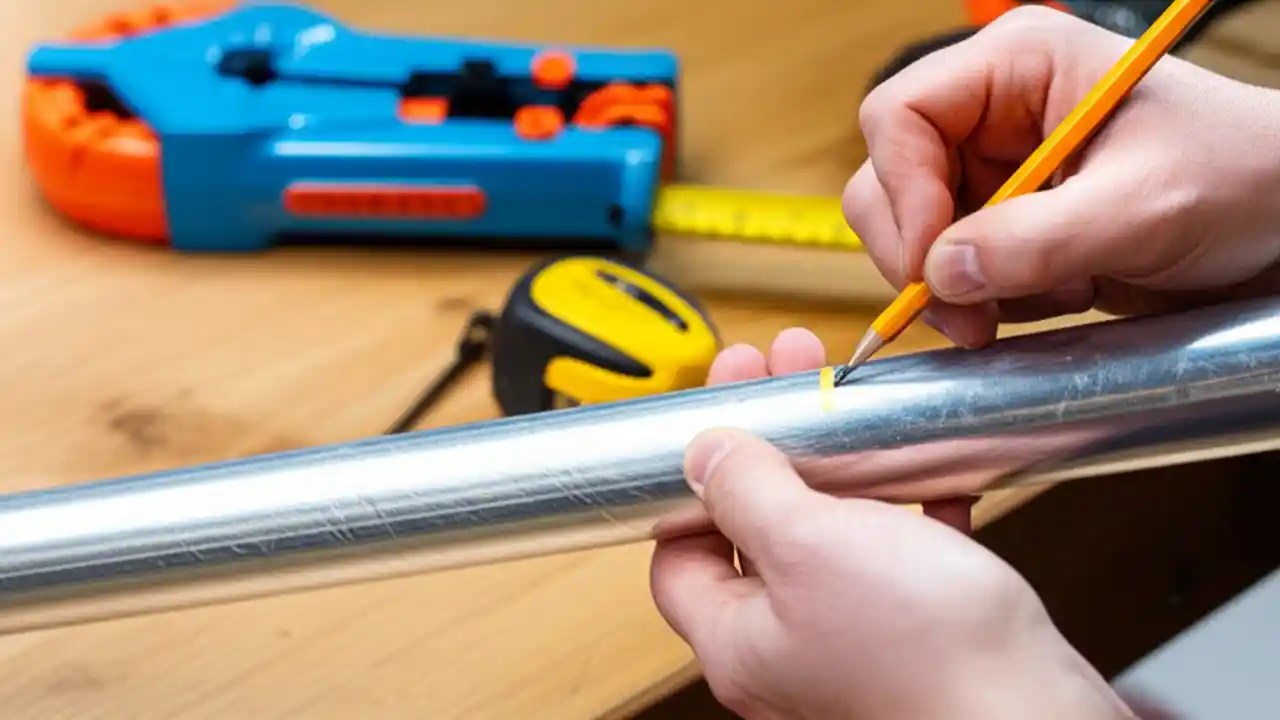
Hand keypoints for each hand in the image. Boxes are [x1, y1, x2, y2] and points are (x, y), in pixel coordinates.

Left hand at [650, 330, 1133, 718]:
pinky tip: (921, 480)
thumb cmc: (930, 659)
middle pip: (753, 531)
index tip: (719, 413)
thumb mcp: (812, 546)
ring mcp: (852, 646)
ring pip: (826, 541)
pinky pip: (895, 563)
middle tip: (786, 383)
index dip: (690, 477)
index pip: (679, 548)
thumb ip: (746, 493)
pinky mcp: (914, 640)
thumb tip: (704, 454)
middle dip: (770, 448)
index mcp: (738, 640)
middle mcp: (787, 651)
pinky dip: (902, 515)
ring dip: (835, 470)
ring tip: (848, 409)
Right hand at [846, 6, 1279, 348]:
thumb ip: (1035, 242)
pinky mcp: (1009, 223)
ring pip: (914, 233)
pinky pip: (954, 268)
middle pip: (890, 179)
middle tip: (962, 311)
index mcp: (1017, 66)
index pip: (901, 116)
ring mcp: (998, 170)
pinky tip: (1053, 295)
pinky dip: (987, 298)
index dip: (901, 189)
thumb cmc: (1241, 179)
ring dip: (960, 284)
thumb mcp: (1141, 208)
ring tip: (1040, 297)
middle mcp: (993, 113)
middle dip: (919, 252)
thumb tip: (940, 274)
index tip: (929, 262)